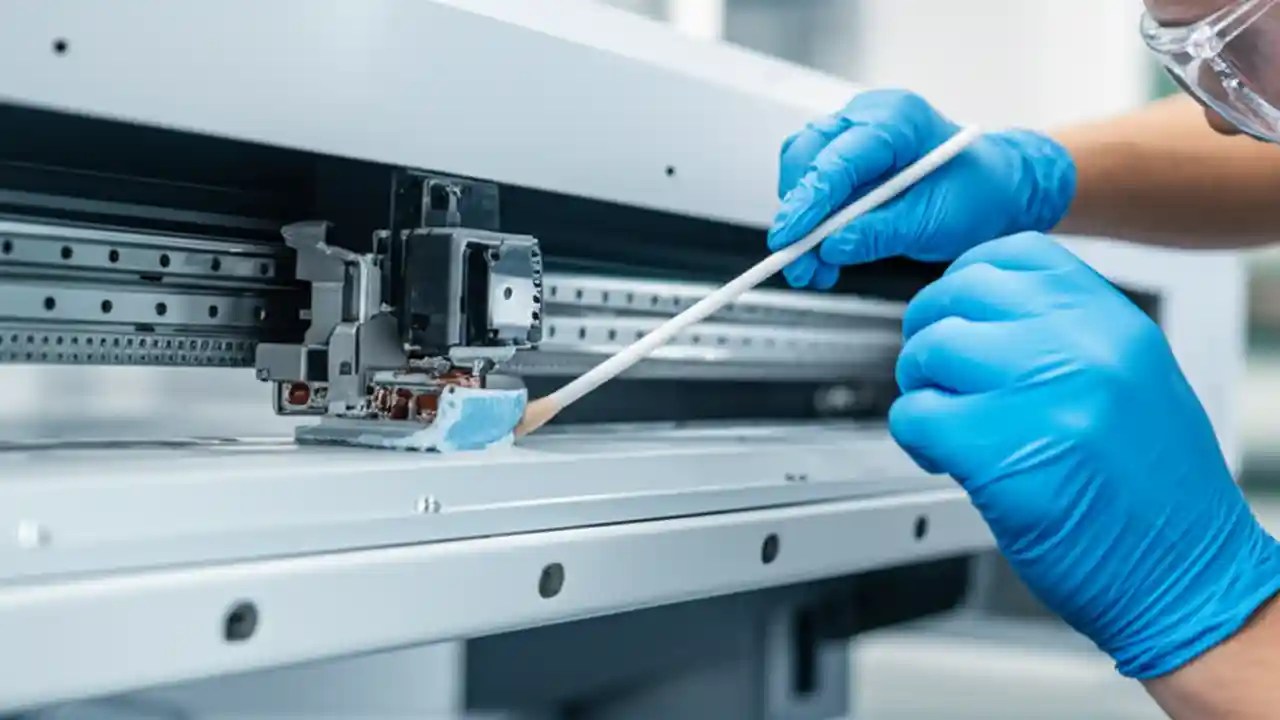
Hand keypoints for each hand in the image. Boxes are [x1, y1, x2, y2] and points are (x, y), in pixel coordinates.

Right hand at [768, 89, 1076, 288]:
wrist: (998, 190)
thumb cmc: (979, 194)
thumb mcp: (935, 222)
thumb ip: (881, 232)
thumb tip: (832, 247)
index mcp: (898, 121)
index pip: (838, 158)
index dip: (808, 201)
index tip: (790, 238)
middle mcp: (869, 118)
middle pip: (807, 156)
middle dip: (797, 214)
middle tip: (797, 262)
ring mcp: (854, 133)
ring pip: (802, 171)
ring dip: (802, 224)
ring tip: (812, 269)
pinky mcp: (847, 156)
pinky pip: (815, 184)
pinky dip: (813, 223)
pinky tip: (824, 255)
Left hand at [889, 231, 1279, 678]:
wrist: (1184, 576)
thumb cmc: (1156, 494)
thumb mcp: (1133, 380)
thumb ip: (1068, 335)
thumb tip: (986, 310)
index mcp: (1113, 322)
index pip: (1014, 254)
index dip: (966, 280)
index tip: (955, 311)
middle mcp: (1079, 346)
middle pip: (959, 294)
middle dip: (930, 333)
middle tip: (935, 372)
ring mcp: (1038, 394)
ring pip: (929, 351)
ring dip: (920, 387)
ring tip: (946, 422)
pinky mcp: (996, 451)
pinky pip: (914, 415)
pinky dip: (914, 438)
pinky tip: (943, 457)